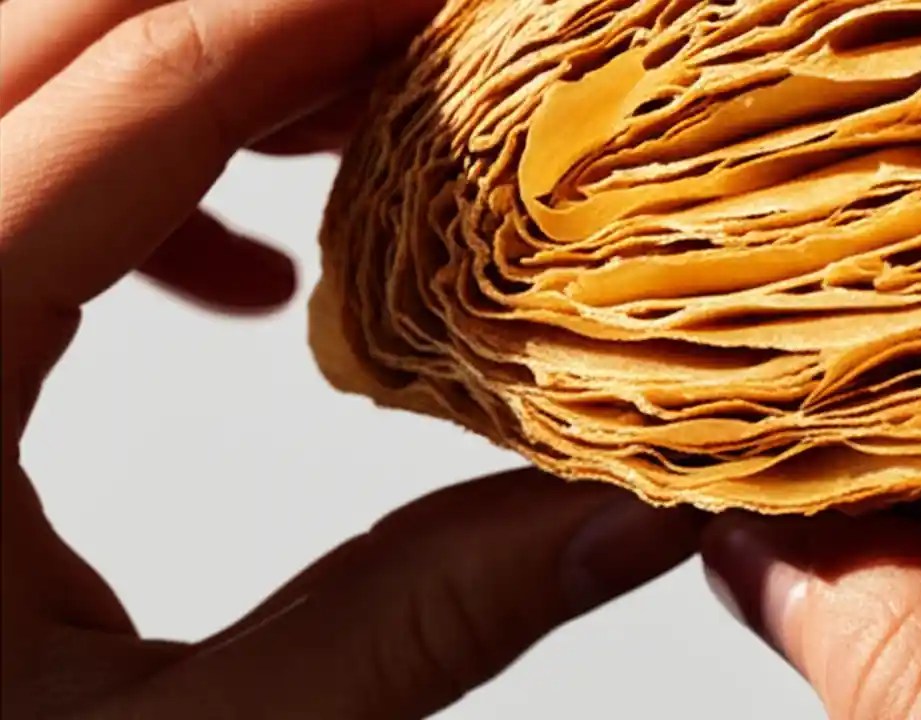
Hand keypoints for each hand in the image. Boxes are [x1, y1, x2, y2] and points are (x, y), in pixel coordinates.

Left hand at [0, 2, 700, 717]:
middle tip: (419, 43)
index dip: (301, 16)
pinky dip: (139, 179)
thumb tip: (627, 521)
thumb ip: (421, 619)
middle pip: (43, 35)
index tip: (440, 1)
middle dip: (251, 13)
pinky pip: (6, 182)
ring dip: (194, 80)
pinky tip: (248, 276)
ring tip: (355, 140)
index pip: (120, 101)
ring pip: (17, 87)